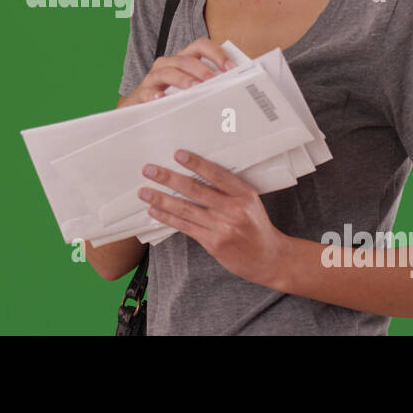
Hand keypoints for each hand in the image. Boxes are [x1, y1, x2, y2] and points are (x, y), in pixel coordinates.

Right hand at [129, 38, 235, 105]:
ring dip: (183, 79)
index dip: (216, 53)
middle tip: (215, 82)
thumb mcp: (193, 87)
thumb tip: (237, 85)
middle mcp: (169, 63)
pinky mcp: (142, 92)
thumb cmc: (173, 97)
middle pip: (186, 59)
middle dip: (202, 70)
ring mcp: (154, 76)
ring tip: (195, 89)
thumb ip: (211, 83)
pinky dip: (155, 93)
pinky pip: (148, 91)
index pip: (200, 45)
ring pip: (168, 72)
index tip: (230, 68)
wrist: (142, 109)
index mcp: (184, 58)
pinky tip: (162, 99)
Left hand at [138, 149, 289, 288]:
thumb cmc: (257, 226)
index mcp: (244, 194)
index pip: (217, 174)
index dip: (196, 163)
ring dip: (161, 199)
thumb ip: (228, 190)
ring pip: (186, 209)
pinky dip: (168, 218)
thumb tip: (196, 173)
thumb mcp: (250, 202)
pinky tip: (154, 211)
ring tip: (144, 191)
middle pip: (196, 190)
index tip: (178, 154)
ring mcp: (223, 227)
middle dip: (169, 178)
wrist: (269, 258)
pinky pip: (185, 227)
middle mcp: (234, 209)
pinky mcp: (213, 243)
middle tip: (149, 170)